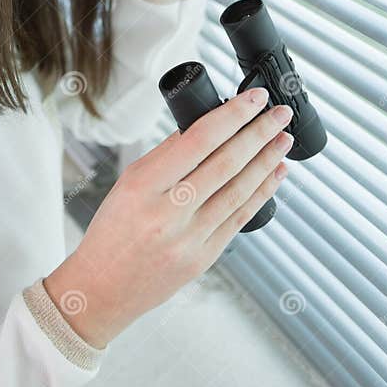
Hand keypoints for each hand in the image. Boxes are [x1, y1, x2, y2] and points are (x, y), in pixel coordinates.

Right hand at [43, 89, 293, 347]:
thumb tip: (203, 125)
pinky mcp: (204, 258)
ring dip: (266, 161)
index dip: (232, 115)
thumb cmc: (112, 232)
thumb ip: (166, 154)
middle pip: (225, 163)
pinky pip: (239, 219)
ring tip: (283, 139)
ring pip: (238, 191)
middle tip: (279, 113)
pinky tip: (274, 174)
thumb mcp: (127, 182)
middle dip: (259, 133)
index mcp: (144, 185)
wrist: (103, 288)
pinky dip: (261, 193)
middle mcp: (168, 212)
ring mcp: (189, 238)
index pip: (198, 140)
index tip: (254, 99)